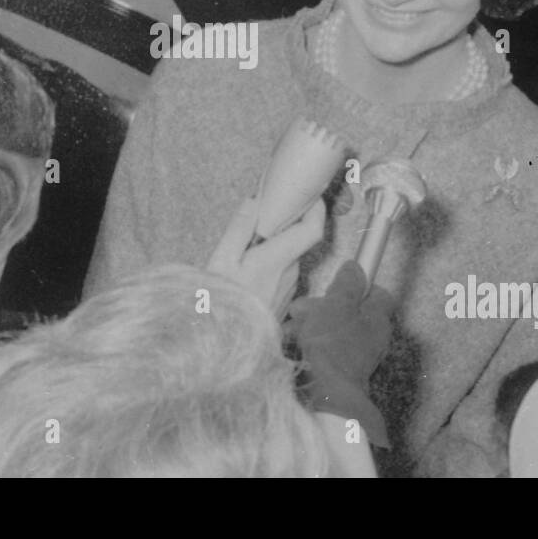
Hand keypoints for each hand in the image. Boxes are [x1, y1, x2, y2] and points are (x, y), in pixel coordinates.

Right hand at [207, 196, 325, 315]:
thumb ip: (239, 228)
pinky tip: (251, 268)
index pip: (312, 229)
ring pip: (289, 257)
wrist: (225, 344)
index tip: (308, 194)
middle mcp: (290, 273)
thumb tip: (254, 202)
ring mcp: (289, 288)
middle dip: (285, 226)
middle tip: (264, 214)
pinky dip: (273, 264)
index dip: (316, 208)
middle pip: (298, 241)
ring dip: (276, 247)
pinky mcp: (284, 300)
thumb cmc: (223, 301)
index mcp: (278, 259)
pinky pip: (284, 273)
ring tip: (251, 243)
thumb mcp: (221, 260)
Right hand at [287, 260, 395, 446]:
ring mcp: (356, 358)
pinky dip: (308, 346)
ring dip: (309, 326)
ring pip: (331, 330)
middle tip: (301, 310)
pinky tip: (292, 346)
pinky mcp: (339, 373)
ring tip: (292, 331)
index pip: (377, 294)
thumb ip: (347, 284)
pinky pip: (323, 351)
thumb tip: (355, 268)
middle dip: (320, 307)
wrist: (324, 395)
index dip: (357, 285)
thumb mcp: (337, 304)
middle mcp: (371, 338)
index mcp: (377, 319)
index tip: (336, 286)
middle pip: (347, 311)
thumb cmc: (332, 346)